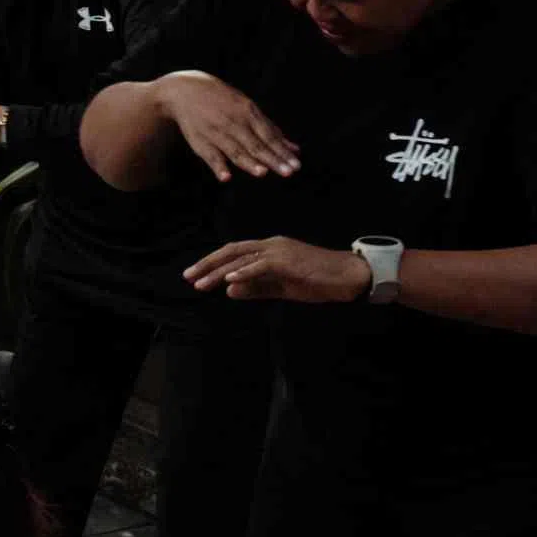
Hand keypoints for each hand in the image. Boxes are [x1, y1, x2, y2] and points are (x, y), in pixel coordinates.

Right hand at [155, 72, 300, 177]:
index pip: (269, 136)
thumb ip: (269, 128)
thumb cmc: (222, 99)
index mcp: (248, 112)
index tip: (297, 165)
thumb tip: (294, 148)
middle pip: (256, 145)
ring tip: (263, 173)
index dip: (282, 151)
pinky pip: (210, 156)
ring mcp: (216, 132)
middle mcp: (234, 122)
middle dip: (273, 159)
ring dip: (249, 163)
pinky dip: (218, 166)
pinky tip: (226, 177)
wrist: (184, 90)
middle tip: (289, 172)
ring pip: (236, 151)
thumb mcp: (247, 107)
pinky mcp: (200, 142)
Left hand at [186, 234, 371, 304]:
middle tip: (188, 277)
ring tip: (201, 283)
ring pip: (242, 259)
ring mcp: (280, 251)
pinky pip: (261, 266)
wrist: (348, 277)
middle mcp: (272, 245)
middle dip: (208, 264)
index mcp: (270, 249)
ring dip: (219, 272)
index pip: (236, 254)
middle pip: (232, 251)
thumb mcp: (282, 287)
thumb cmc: (318, 281)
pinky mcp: (289, 260)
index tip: (195, 276)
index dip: (214, 263)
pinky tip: (229, 280)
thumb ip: (256, 288)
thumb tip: (229, 291)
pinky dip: (243, 272)